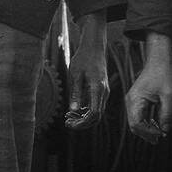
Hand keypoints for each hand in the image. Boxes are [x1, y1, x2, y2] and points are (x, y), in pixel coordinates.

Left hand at [64, 12, 108, 131]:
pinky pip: (96, 106)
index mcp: (98, 88)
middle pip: (96, 117)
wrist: (93, 47)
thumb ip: (75, 93)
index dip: (82, 123)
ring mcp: (104, 92)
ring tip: (68, 117)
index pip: (94, 114)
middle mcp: (104, 92)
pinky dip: (86, 112)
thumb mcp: (75, 75)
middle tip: (67, 122)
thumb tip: (72, 110)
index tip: (69, 124)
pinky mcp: (102, 90)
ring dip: (83, 118)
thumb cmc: (83, 59)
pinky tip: (74, 110)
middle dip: (82, 123)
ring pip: (97, 113)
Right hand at [125, 35, 171, 136]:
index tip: (161, 134)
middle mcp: (130, 102)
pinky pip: (139, 116)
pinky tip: (156, 125)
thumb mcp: (169, 95)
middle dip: (146, 134)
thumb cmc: (163, 74)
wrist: (159, 60)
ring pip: (136, 122)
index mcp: (135, 100)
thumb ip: (167, 114)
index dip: (148, 133)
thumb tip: (165, 130)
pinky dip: (146, 122)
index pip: (137, 124)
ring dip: (146, 129)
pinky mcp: (137, 100)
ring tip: (159, 134)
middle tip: (159, 139)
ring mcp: (132, 101)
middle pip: (134, 125)